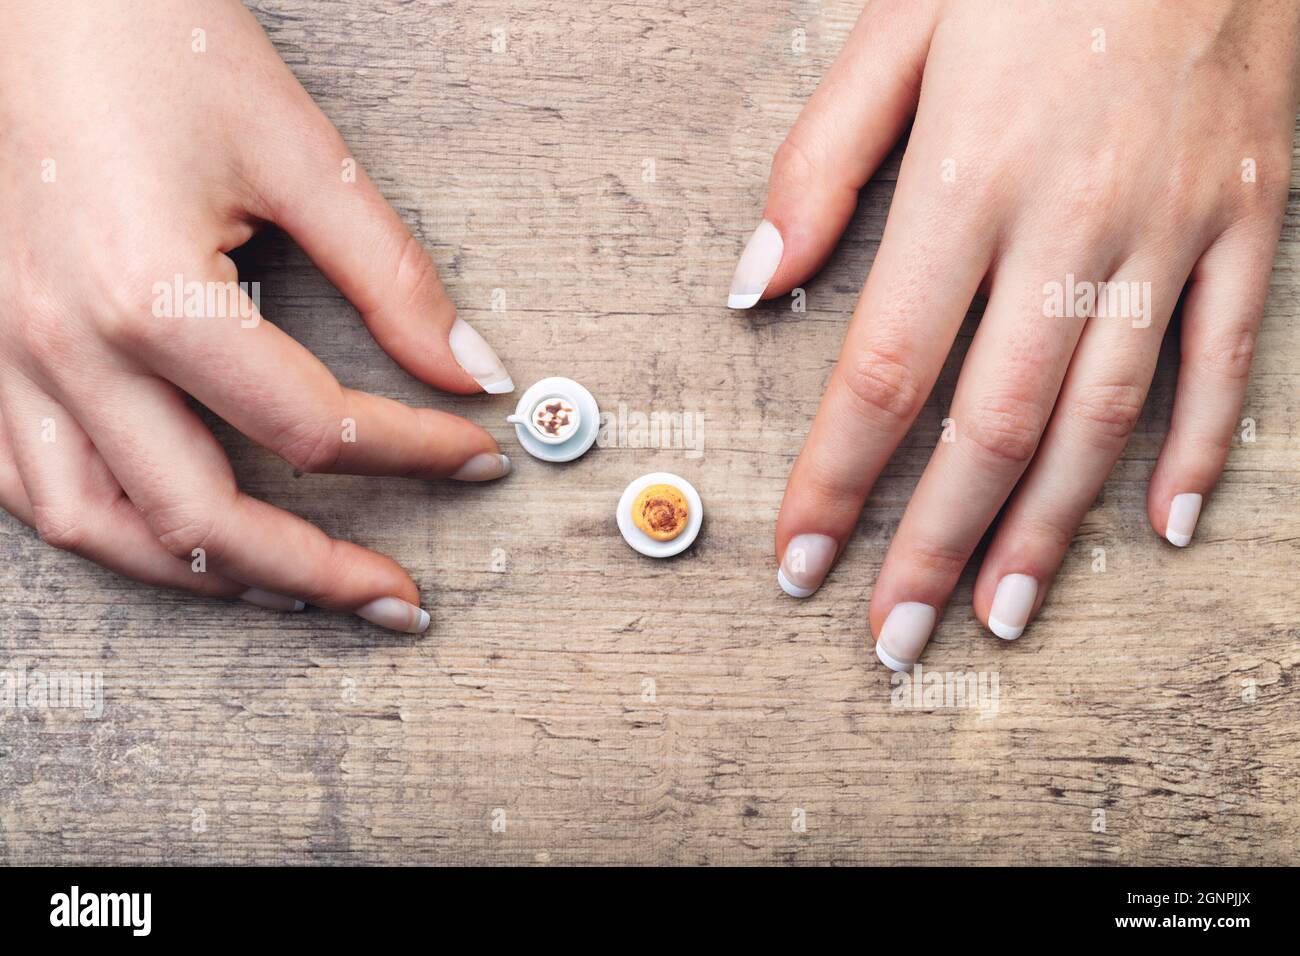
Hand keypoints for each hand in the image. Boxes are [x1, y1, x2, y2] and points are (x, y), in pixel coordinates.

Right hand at [0, 0, 513, 632]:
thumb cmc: (148, 41)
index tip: (478, 455)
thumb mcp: (297, 153)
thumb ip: (392, 275)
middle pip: (207, 521)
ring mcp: (7, 359)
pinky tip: (176, 534)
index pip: (314, 430)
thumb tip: (471, 367)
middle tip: (397, 598)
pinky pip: (32, 488)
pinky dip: (116, 531)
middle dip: (319, 574)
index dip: (418, 452)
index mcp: (149, 298)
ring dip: (210, 578)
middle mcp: (64, 349)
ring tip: (296, 589)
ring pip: (103, 531)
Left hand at [731, 0, 1298, 667]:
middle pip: (989, 424)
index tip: (801, 559)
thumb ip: (817, 165)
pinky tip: (1159, 529)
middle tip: (892, 635)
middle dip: (931, 544)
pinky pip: (1227, 360)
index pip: (884, 370)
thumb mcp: (896, 27)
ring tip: (998, 614)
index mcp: (967, 179)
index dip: (836, 479)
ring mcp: (1172, 230)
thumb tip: (757, 283)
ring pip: (1102, 417)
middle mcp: (1071, 223)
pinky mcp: (1250, 220)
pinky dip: (1199, 452)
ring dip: (1045, 530)